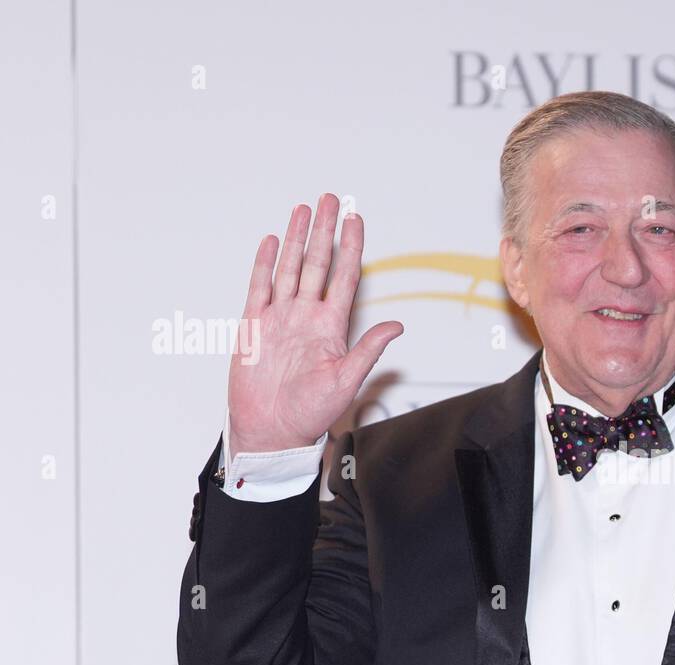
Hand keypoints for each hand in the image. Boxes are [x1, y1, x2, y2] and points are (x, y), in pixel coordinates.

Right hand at [227, 193, 403, 454]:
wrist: (271, 431)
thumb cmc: (310, 414)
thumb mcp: (347, 381)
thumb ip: (369, 349)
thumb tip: (398, 327)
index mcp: (331, 328)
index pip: (344, 278)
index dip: (351, 248)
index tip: (357, 221)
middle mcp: (307, 318)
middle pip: (317, 263)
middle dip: (324, 231)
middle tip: (331, 200)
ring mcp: (280, 319)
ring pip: (290, 269)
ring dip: (297, 239)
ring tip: (303, 210)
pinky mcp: (254, 326)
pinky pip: (260, 288)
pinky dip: (266, 264)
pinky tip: (273, 242)